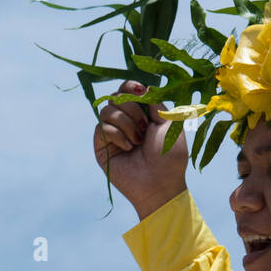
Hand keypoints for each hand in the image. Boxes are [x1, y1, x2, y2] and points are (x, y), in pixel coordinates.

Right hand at [93, 80, 187, 217]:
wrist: (160, 184)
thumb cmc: (169, 157)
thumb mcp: (169, 124)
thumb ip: (156, 101)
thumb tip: (142, 87)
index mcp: (143, 114)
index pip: (128, 89)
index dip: (131, 86)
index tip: (140, 91)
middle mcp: (126, 121)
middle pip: (116, 96)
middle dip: (132, 107)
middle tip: (145, 126)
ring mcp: (113, 133)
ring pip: (107, 109)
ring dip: (126, 122)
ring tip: (138, 141)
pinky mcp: (102, 146)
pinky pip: (101, 127)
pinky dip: (117, 135)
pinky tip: (129, 148)